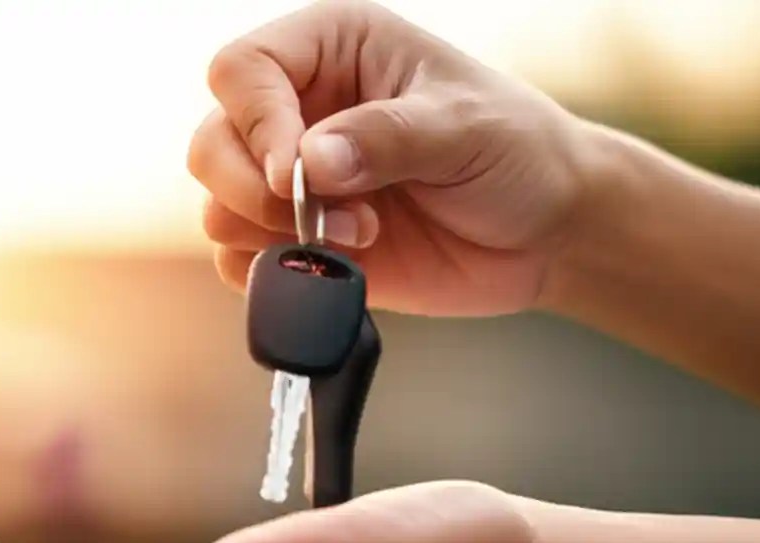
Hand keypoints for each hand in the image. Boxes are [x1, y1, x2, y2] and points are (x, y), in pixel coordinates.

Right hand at [189, 0, 599, 315]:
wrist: (548, 231)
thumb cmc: (517, 152)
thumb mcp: (462, 127)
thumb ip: (384, 138)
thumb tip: (307, 163)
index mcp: (330, 49)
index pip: (242, 72)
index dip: (257, 124)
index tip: (296, 173)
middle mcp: (299, 110)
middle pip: (211, 145)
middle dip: (255, 191)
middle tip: (326, 216)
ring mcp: (294, 182)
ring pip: (217, 208)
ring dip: (274, 236)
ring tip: (358, 237)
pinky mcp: (300, 244)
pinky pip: (242, 264)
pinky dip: (278, 276)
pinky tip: (342, 266)